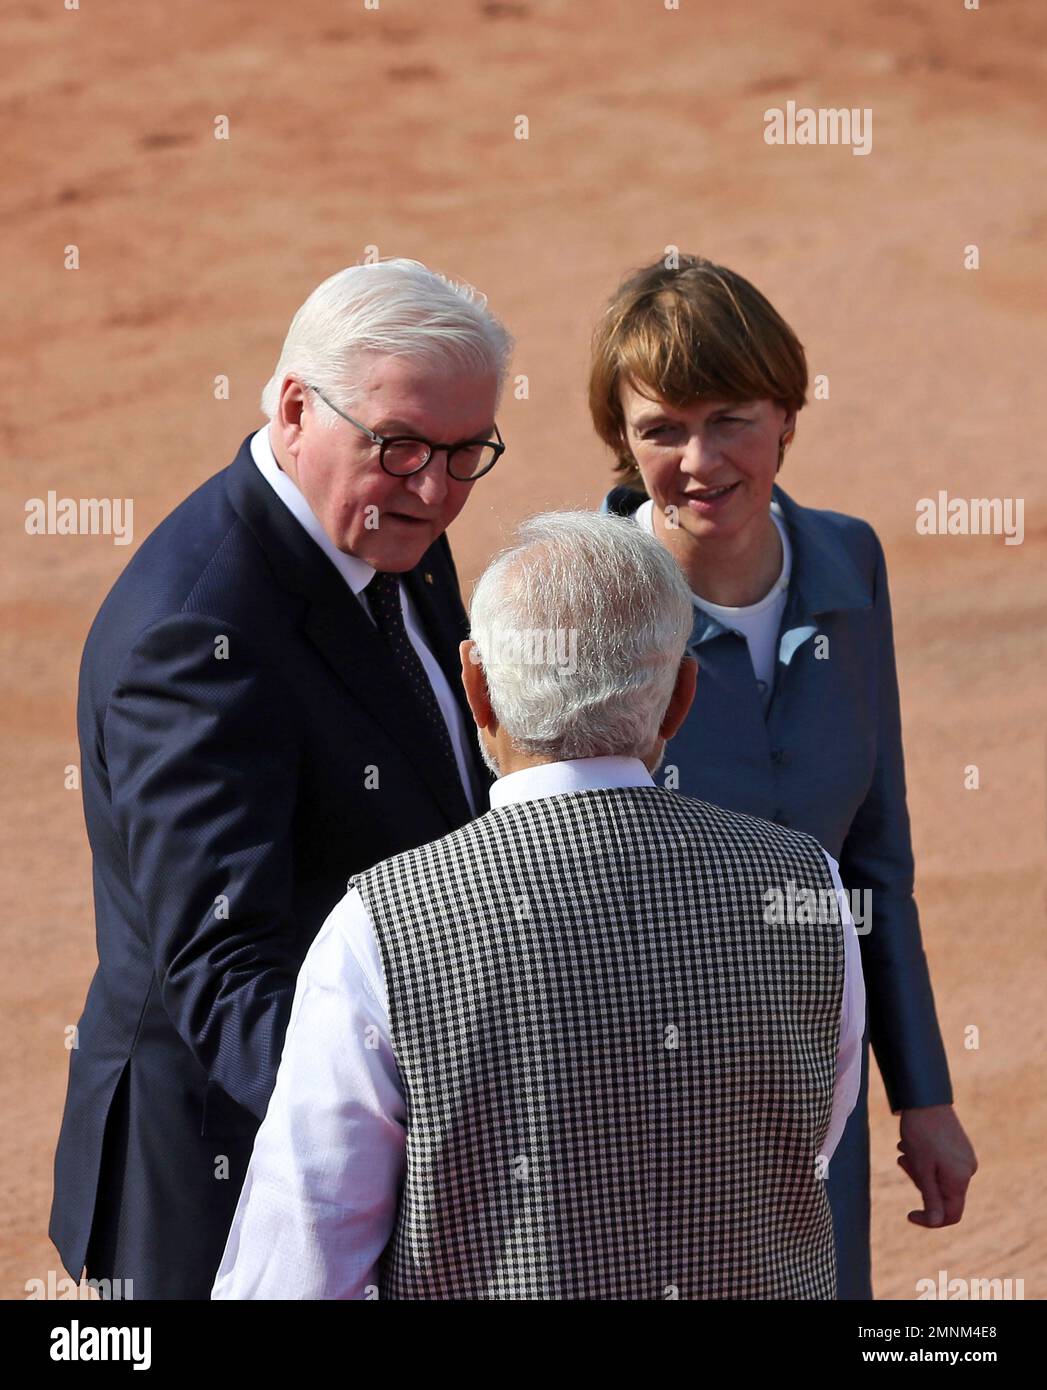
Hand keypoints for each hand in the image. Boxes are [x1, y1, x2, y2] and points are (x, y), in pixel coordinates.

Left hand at [897, 1104, 976, 1227]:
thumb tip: (936, 1222)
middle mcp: (968, 1170)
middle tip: (903, 1160)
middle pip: (942, 1194)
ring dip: (919, 1168)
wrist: (924, 1097)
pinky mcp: (959, 1147)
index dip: (930, 1220)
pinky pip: (941, 1163)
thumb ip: (931, 1197)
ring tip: (904, 1148)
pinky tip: (910, 1144)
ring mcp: (965, 1157)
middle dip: (919, 1182)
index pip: (951, 1215)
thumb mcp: (922, 1168)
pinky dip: (925, 1159)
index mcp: (961, 1179)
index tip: (909, 1214)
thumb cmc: (921, 1133)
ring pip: (938, 1177)